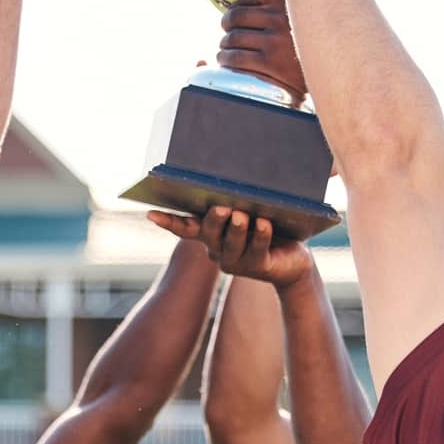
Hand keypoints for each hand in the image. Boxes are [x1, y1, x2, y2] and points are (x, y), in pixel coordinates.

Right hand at [150, 207, 313, 289]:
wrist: (293, 262)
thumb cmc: (268, 230)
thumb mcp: (250, 213)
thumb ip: (237, 202)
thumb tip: (231, 176)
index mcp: (212, 236)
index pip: (185, 229)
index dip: (168, 223)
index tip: (150, 214)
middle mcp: (219, 250)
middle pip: (209, 234)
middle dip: (213, 220)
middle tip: (220, 207)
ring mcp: (237, 262)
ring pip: (231, 244)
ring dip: (236, 229)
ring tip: (240, 215)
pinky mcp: (258, 267)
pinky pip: (256, 250)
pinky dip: (260, 236)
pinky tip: (263, 224)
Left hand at [208, 0, 305, 101]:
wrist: (329, 76)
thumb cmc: (306, 46)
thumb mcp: (299, 18)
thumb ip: (274, 7)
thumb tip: (238, 4)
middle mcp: (280, 16)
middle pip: (232, 15)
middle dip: (227, 26)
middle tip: (230, 34)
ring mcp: (275, 40)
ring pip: (229, 39)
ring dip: (224, 47)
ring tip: (230, 52)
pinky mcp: (269, 62)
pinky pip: (233, 58)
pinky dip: (225, 61)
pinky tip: (229, 63)